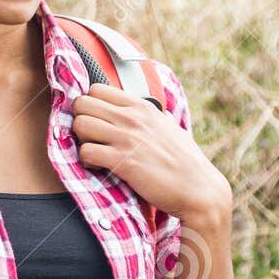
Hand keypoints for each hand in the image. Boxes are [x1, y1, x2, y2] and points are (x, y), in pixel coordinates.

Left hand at [71, 84, 231, 224]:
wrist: (198, 189)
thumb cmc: (185, 160)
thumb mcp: (169, 127)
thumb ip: (153, 115)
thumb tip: (148, 108)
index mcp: (142, 107)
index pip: (97, 89)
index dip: (90, 105)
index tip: (95, 119)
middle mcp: (133, 118)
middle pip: (82, 104)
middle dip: (80, 120)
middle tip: (90, 137)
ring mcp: (127, 139)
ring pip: (80, 125)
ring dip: (81, 140)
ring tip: (94, 152)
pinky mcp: (122, 162)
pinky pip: (86, 152)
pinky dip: (86, 161)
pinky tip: (98, 166)